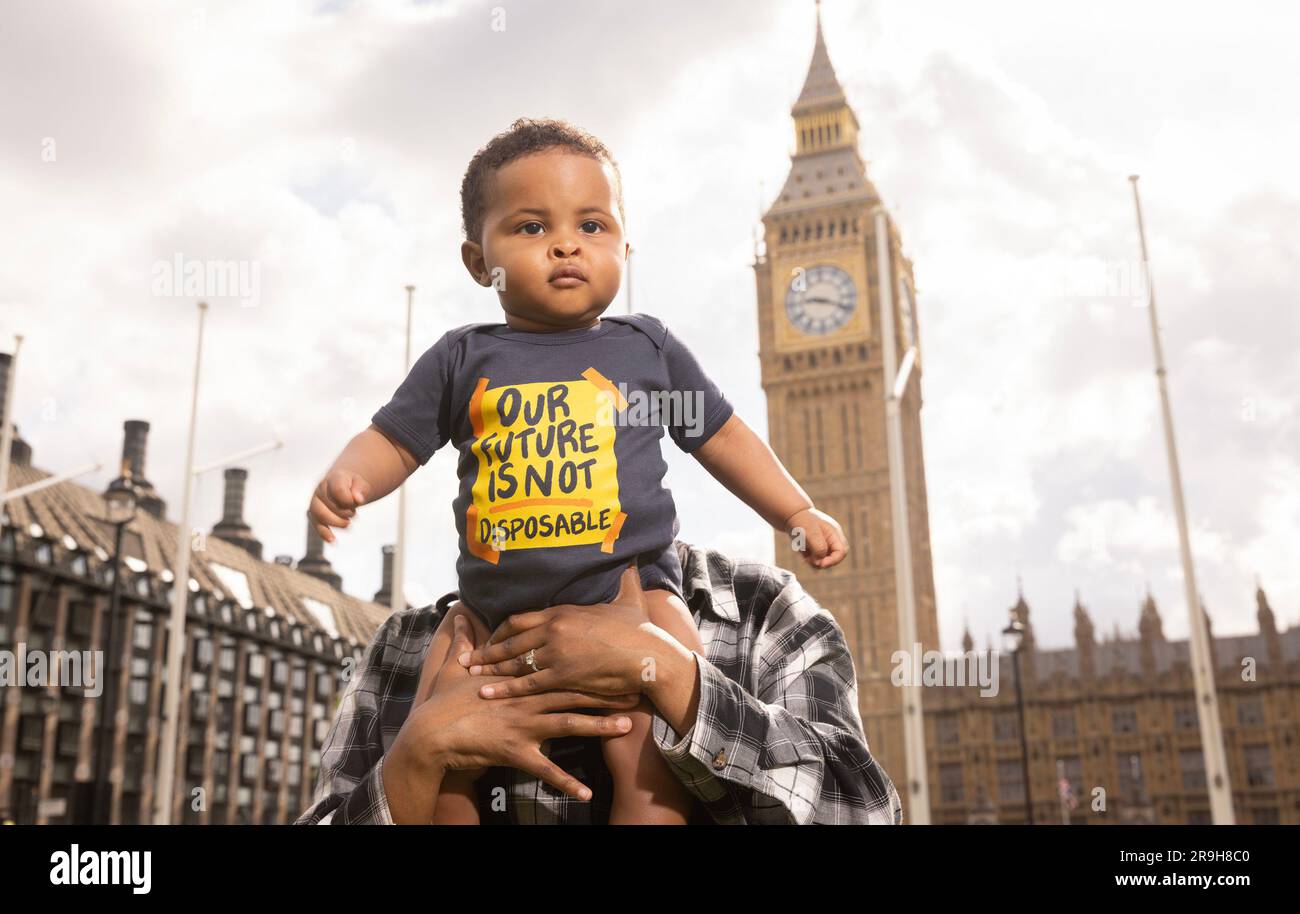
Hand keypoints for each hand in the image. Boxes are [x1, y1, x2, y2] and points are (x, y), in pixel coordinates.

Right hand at [308, 469, 370, 543]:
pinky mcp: (315, 514)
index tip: (359, 502)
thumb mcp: (362, 483)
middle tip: (354, 514)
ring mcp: (316, 501)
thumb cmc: (354, 485)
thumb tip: (359, 499)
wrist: (345, 484)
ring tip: (348, 524)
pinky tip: (333, 540)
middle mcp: (321, 489)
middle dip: (343, 512)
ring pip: (318, 515)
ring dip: (335, 522)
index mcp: (334, 478)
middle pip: (326, 504)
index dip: (348, 500)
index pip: (337, 490)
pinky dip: (324, 533)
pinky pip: (316, 524)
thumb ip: (361, 489)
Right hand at [385, 610, 639, 819]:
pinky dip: (565, 782)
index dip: (584, 661)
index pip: (556, 666)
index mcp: (516, 680)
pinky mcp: (515, 751)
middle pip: (572, 690)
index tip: (608, 656)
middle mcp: (524, 699)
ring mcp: (522, 725)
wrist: (429, 736)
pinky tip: (586, 791)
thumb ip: (463, 642)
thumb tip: (459, 615)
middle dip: (604, 689)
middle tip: (633, 686)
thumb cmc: (441, 704)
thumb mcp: (453, 669)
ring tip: (626, 725)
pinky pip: (546, 770)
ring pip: (568, 723)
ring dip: (598, 725)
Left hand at [459, 565, 669, 699]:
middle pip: (510, 641)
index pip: (519, 619)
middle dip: (487, 652)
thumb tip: (633, 559)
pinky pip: (527, 683)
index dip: (500, 631)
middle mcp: (554, 630)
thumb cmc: (640, 629)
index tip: (489, 638)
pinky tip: (489, 694)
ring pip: (514, 663)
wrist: (649, 655)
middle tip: (469, 658)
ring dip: (491, 670)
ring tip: (472, 676)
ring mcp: (556, 654)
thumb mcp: (629, 597)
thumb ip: (625, 577)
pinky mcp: (563, 676)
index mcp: (562, 611)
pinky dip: (505, 689)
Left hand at [784, 507, 847, 568]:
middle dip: (823, 562)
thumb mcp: (810, 532)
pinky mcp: (817, 548)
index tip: (820, 563)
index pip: (841, 552)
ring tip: (804, 555)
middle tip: (809, 560)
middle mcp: (832, 539)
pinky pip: (817, 559)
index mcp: (834, 533)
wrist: (791, 515)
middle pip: (835, 558)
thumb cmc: (801, 520)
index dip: (833, 561)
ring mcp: (825, 544)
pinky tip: (802, 552)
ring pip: (825, 560)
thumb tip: (820, 561)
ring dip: (814, 562)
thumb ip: (818, 547)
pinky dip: (810, 559)